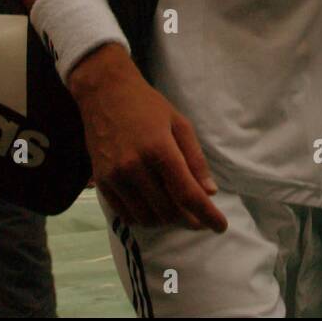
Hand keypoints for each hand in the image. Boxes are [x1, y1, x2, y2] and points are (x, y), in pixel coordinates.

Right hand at [69, 44, 227, 232]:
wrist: (104, 93)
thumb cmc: (147, 105)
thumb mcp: (180, 124)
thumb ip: (195, 159)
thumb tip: (209, 192)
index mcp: (159, 149)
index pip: (187, 193)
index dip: (206, 214)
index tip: (220, 227)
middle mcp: (134, 166)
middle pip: (168, 210)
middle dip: (188, 218)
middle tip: (199, 216)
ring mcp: (115, 176)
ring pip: (147, 217)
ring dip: (166, 220)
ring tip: (177, 211)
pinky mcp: (101, 181)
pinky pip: (126, 214)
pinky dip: (144, 218)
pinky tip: (154, 208)